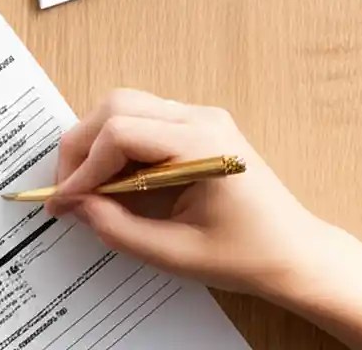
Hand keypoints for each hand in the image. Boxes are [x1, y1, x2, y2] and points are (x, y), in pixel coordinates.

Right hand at [48, 89, 326, 295]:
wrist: (297, 254)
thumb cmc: (247, 256)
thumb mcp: (175, 254)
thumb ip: (118, 228)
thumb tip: (76, 205)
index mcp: (203, 145)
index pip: (121, 134)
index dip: (84, 167)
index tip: (64, 201)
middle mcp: (201, 118)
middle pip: (116, 106)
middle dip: (81, 146)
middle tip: (66, 189)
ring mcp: (201, 117)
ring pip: (125, 105)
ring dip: (95, 141)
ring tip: (85, 185)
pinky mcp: (197, 126)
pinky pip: (142, 118)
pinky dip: (115, 143)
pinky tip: (111, 179)